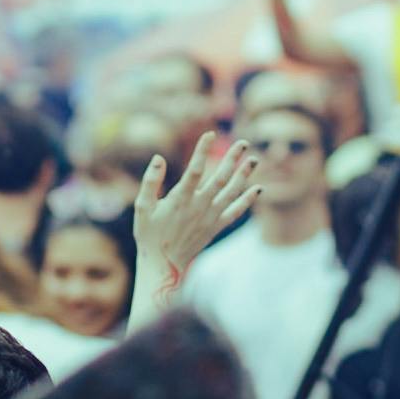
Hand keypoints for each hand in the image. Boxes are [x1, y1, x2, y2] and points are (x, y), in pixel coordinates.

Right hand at [133, 134, 258, 285]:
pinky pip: (235, 212)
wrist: (163, 264)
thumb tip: (159, 157)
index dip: (202, 150)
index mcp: (180, 199)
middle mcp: (199, 206)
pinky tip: (258, 189)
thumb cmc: (149, 234)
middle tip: (244, 142)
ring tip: (254, 159)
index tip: (210, 133)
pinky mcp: (216, 227)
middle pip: (220, 177)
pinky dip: (247, 200)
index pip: (195, 169)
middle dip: (233, 159)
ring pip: (231, 192)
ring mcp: (210, 217)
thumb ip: (150, 181)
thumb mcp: (142, 207)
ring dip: (244, 175)